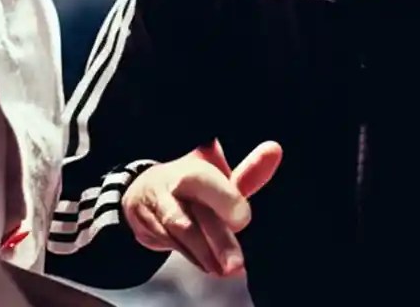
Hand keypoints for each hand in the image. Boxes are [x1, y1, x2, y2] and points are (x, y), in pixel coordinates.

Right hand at [122, 140, 281, 276]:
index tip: (244, 219)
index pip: (205, 182)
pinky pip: (170, 244)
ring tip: (227, 269)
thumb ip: (248, 172)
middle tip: (237, 263)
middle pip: (192, 214)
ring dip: (204, 254)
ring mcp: (155, 209)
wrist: (144, 189)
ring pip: (179, 232)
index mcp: (191, 170)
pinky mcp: (146, 228)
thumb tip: (274, 151)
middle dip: (216, 240)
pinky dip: (193, 257)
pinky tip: (210, 266)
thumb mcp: (219, 174)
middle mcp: (168, 188)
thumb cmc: (192, 182)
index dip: (226, 200)